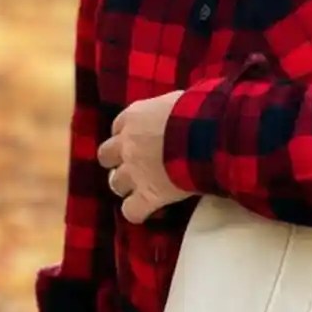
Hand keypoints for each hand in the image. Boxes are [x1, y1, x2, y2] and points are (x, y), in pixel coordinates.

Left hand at [97, 90, 191, 223]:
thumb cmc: (196, 110)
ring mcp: (134, 172)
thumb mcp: (176, 100)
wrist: (204, 134)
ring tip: (143, 187)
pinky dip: (137, 211)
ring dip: (126, 185)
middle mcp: (127, 144)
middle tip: (136, 164)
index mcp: (134, 117)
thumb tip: (174, 109)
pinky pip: (131, 211)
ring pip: (116, 184)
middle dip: (118, 160)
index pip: (118, 127)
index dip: (128, 135)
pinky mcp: (148, 195)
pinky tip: (147, 210)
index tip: (142, 139)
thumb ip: (165, 108)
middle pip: (106, 156)